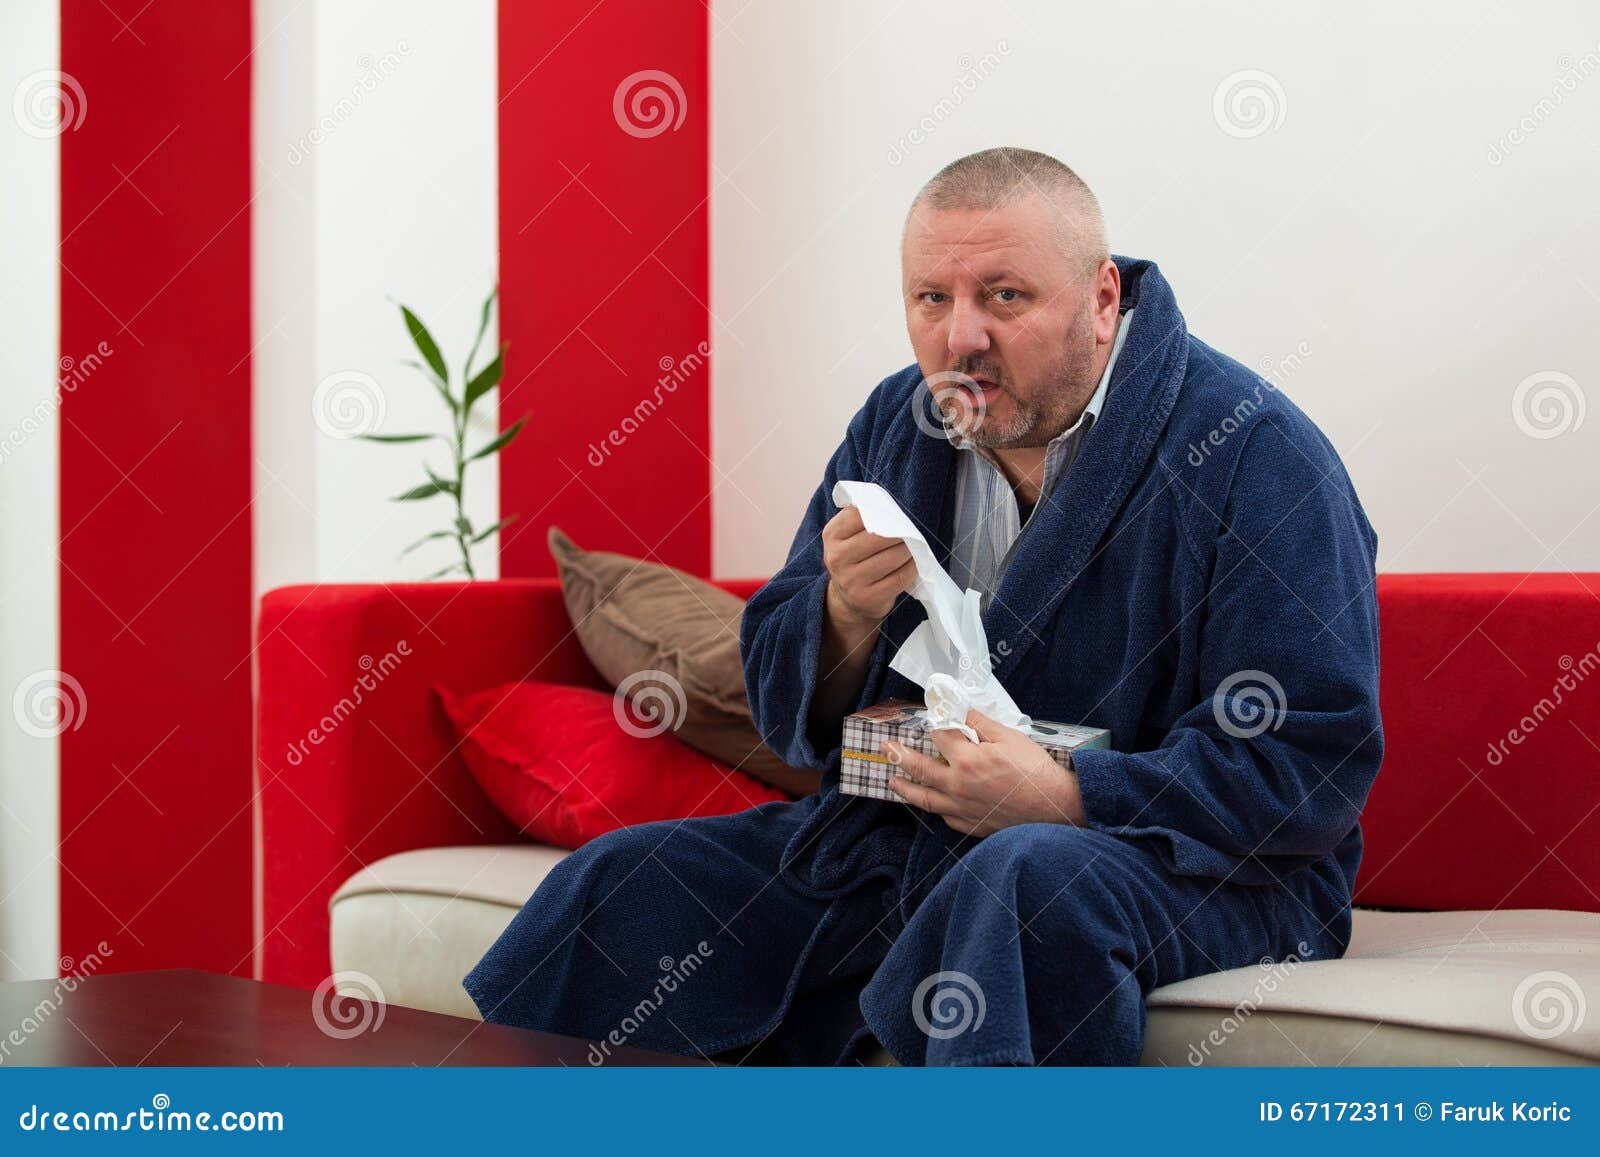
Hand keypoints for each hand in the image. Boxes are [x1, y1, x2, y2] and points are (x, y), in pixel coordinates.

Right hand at [821, 505, 915, 630]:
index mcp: (832, 535)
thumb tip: (892, 508)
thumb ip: (863, 518)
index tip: (895, 516)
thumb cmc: (855, 558)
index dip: (883, 513)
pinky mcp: (868, 598)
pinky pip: (899, 578)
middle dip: (900, 532)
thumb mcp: (848, 536)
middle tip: (911, 531)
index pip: (859, 515)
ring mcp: (851, 580)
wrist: (848, 598)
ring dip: (909, 550)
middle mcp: (837, 558)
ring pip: (891, 558)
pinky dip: (912, 568)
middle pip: (879, 537)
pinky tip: (914, 563)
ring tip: (915, 547)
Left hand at [884, 709, 1085, 835]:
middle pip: (919, 768)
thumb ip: (981, 723)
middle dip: (899, 755)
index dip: (934, 723)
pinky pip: (944, 816)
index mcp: (967, 760)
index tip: (928, 715)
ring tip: (892, 781)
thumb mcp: (1010, 737)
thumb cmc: (1035, 771)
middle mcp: (958, 786)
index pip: (939, 736)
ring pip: (924, 798)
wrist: (1054, 808)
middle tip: (884, 748)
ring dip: (905, 788)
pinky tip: (930, 802)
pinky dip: (934, 807)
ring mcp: (962, 808)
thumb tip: (960, 709)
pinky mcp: (971, 825)